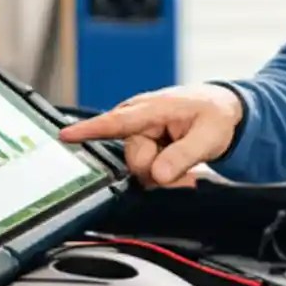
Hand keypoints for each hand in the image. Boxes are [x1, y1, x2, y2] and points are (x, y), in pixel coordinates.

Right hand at [58, 84, 243, 187]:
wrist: (222, 111)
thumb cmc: (214, 116)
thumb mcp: (209, 136)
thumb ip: (183, 156)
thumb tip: (158, 176)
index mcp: (152, 109)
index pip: (116, 121)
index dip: (89, 130)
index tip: (64, 136)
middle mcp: (138, 119)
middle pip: (134, 162)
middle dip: (157, 171)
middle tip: (185, 166)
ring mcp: (138, 132)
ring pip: (139, 169)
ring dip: (161, 173)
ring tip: (184, 162)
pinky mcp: (140, 144)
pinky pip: (143, 169)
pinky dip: (160, 172)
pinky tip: (175, 164)